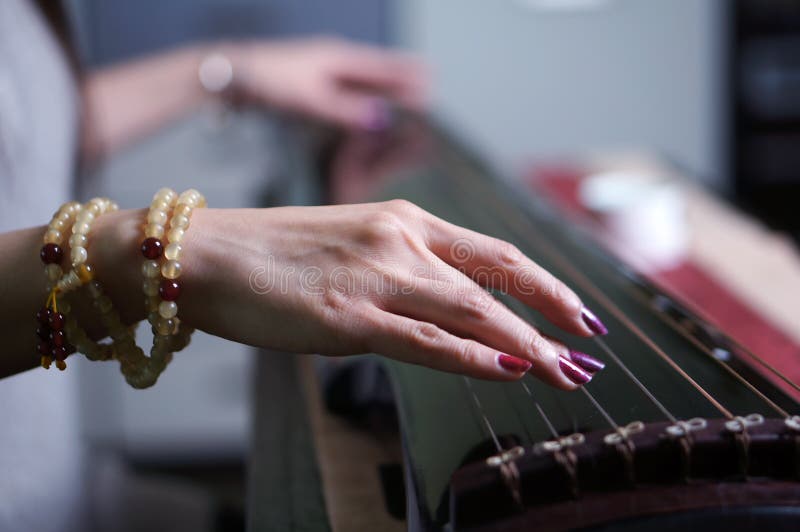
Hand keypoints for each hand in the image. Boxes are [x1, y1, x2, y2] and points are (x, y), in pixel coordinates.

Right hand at [94, 201, 603, 388]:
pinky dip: (474, 356)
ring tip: (567, 372)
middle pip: (499, 280)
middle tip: (590, 347)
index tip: (577, 310)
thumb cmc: (278, 254)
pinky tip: (510, 369)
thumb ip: (405, 270)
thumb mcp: (355, 244)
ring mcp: (378, 277)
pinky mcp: (350, 315)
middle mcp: (402, 241)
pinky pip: (426, 339)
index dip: (545, 283)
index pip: (495, 253)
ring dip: (529, 343)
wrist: (209, 256)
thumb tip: (451, 309)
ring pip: (474, 311)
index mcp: (405, 221)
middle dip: (554, 315)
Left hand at [233, 38, 425, 128]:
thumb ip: (346, 110)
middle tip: (429, 84)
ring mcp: (322, 67)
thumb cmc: (269, 82)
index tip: (431, 78)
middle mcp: (334, 59)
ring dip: (385, 85)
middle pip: (376, 70)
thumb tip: (382, 119)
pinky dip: (365, 91)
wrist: (233, 72)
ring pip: (362, 77)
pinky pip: (348, 84)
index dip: (407, 75)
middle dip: (402, 78)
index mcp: (338, 58)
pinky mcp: (310, 78)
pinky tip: (365, 98)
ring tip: (405, 91)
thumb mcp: (310, 99)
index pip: (382, 67)